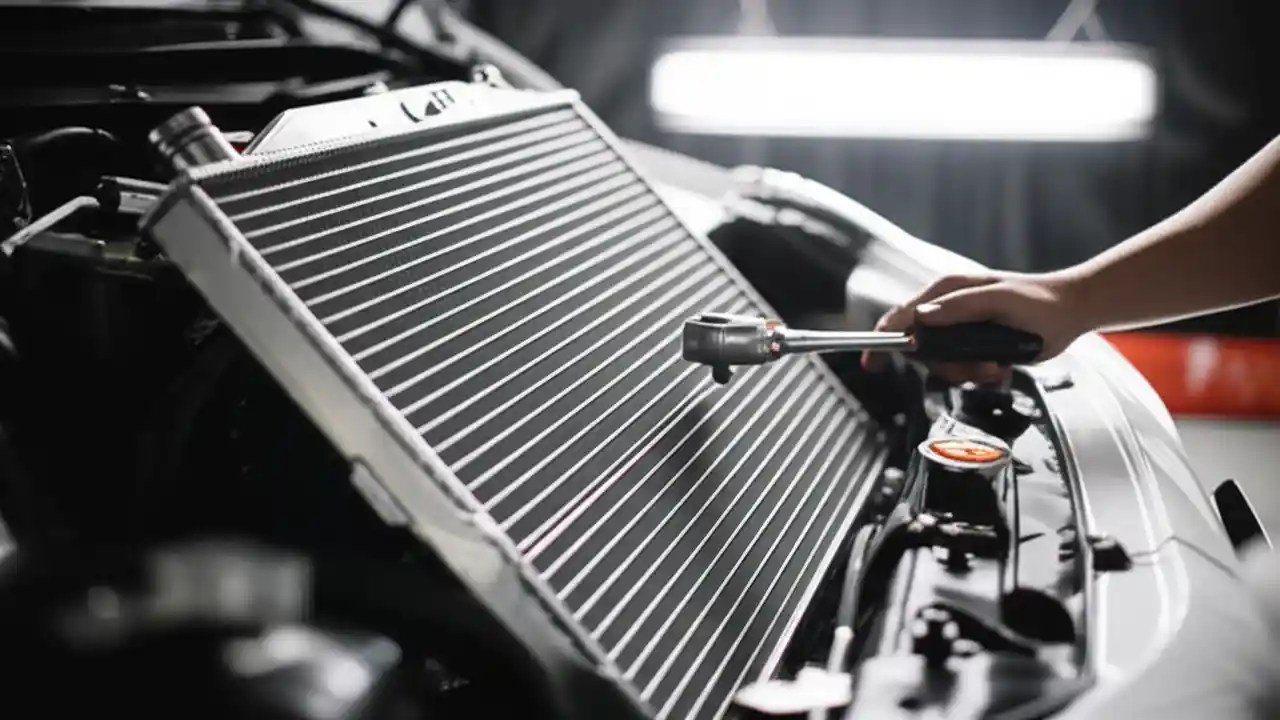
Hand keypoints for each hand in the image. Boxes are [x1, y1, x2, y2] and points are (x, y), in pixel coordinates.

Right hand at [861, 272, 1089, 383]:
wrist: (1068, 312)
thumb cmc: (1038, 301)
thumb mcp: (998, 300)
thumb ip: (959, 307)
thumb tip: (921, 318)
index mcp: (945, 291)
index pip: (902, 315)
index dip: (882, 338)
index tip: (872, 362)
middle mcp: (945, 310)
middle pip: (919, 348)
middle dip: (947, 366)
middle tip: (981, 367)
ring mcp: (957, 329)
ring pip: (939, 363)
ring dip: (967, 372)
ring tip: (997, 366)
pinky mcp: (969, 346)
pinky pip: (957, 369)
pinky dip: (977, 374)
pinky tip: (999, 366)